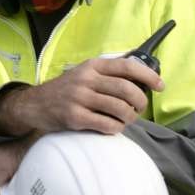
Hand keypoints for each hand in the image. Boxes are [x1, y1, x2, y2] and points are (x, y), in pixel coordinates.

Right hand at [0, 57, 163, 137]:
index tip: (160, 85)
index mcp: (91, 66)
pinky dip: (116, 128)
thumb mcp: (84, 73)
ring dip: (129, 117)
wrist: (35, 105)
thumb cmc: (66, 90)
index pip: (127, 66)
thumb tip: (142, 81)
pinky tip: (113, 127)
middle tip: (139, 109)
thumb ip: (107, 74)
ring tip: (126, 119)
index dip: (148, 76)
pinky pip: (107, 125)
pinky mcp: (75, 117)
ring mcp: (79, 99)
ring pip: (120, 109)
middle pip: (127, 90)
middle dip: (140, 102)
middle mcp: (86, 80)